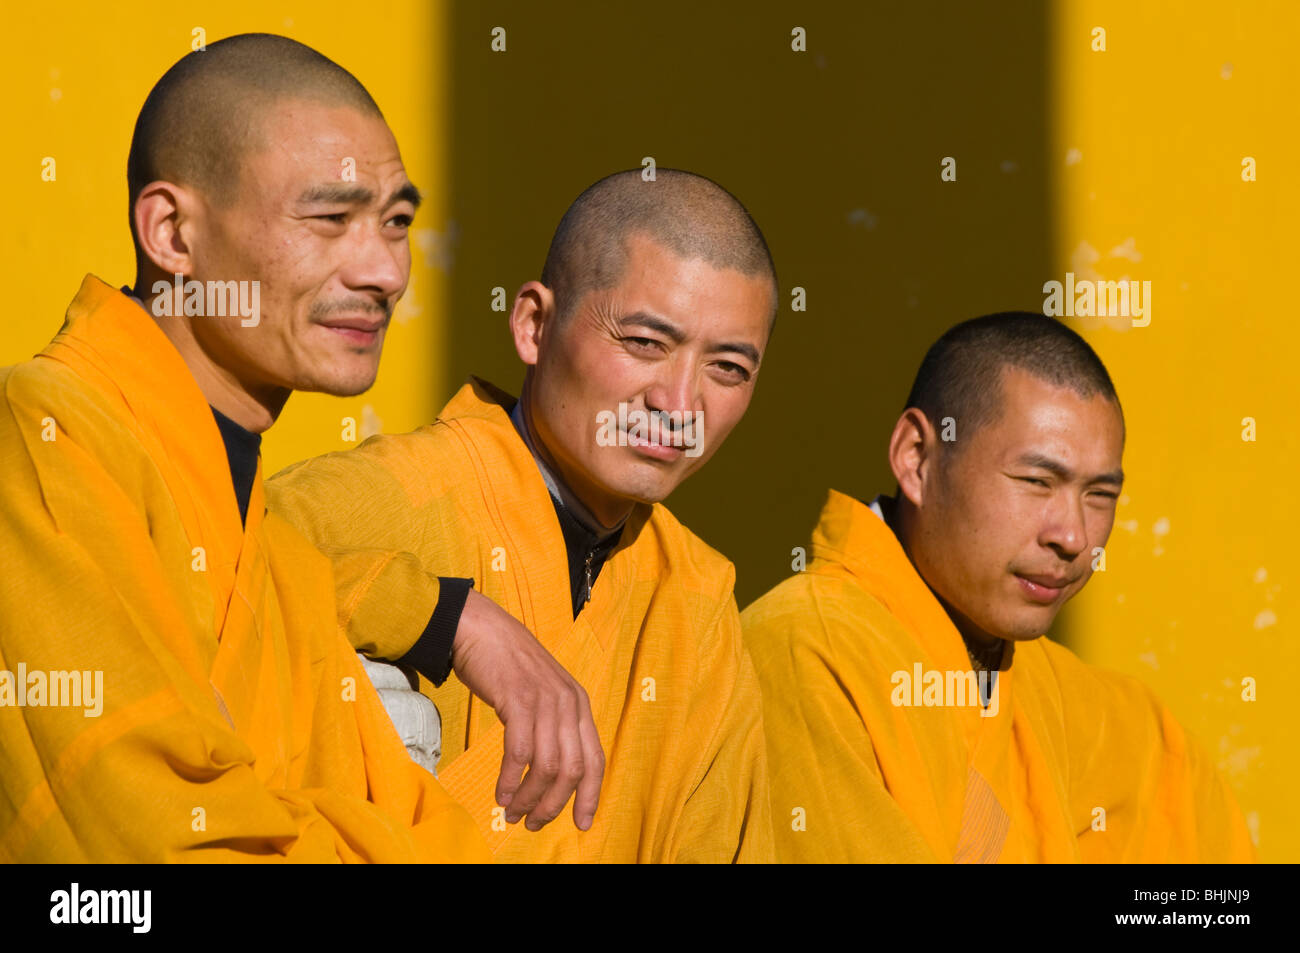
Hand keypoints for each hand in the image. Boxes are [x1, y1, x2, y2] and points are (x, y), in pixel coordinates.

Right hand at [450, 588, 604, 830]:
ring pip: (546, 766)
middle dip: (554, 805)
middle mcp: (569, 703)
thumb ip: (553, 725)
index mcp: (579, 705)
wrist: (481, 629)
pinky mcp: (519, 699)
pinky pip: (520, 752)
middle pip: (572, 770)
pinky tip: (501, 793)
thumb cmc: (507, 665)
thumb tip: (553, 772)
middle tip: (532, 824)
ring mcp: (545, 700)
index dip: (590, 796)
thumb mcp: (543, 694)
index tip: (582, 824)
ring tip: (512, 813)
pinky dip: (511, 779)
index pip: (595, 760)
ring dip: (529, 797)